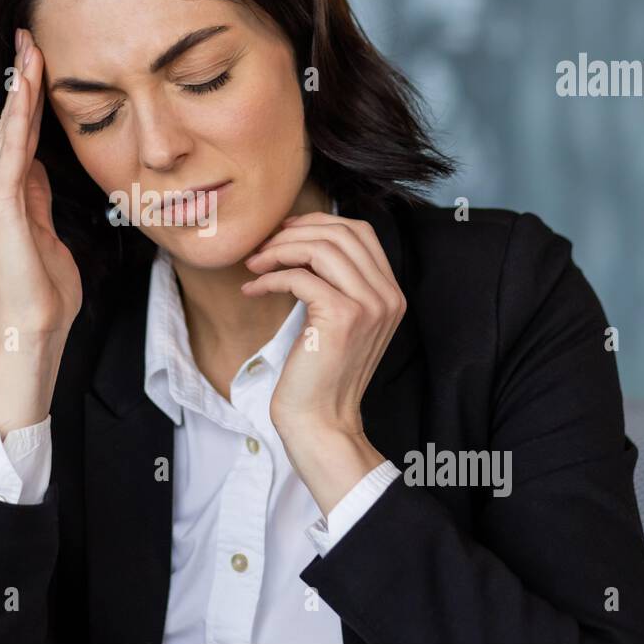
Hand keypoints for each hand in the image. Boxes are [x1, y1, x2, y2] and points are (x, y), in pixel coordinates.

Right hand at [0, 28, 80, 433]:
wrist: (30, 335)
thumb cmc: (44, 296)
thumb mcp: (47, 235)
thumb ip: (38, 199)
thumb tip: (39, 166)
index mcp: (1, 199)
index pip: (19, 137)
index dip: (29, 99)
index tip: (40, 61)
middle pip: (9, 125)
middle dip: (22, 80)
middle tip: (31, 35)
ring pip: (8, 131)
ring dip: (21, 89)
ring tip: (31, 48)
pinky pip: (12, 152)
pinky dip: (20, 118)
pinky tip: (30, 89)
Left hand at [241, 211, 404, 509]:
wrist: (321, 421)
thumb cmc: (319, 373)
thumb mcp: (336, 320)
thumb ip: (334, 281)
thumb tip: (300, 239)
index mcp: (390, 293)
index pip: (360, 232)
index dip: (318, 223)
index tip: (284, 232)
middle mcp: (387, 296)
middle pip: (341, 232)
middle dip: (295, 232)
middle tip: (263, 247)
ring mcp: (368, 305)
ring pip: (320, 248)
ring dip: (279, 250)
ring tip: (255, 264)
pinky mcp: (342, 317)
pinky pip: (299, 276)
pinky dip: (270, 277)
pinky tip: (253, 289)